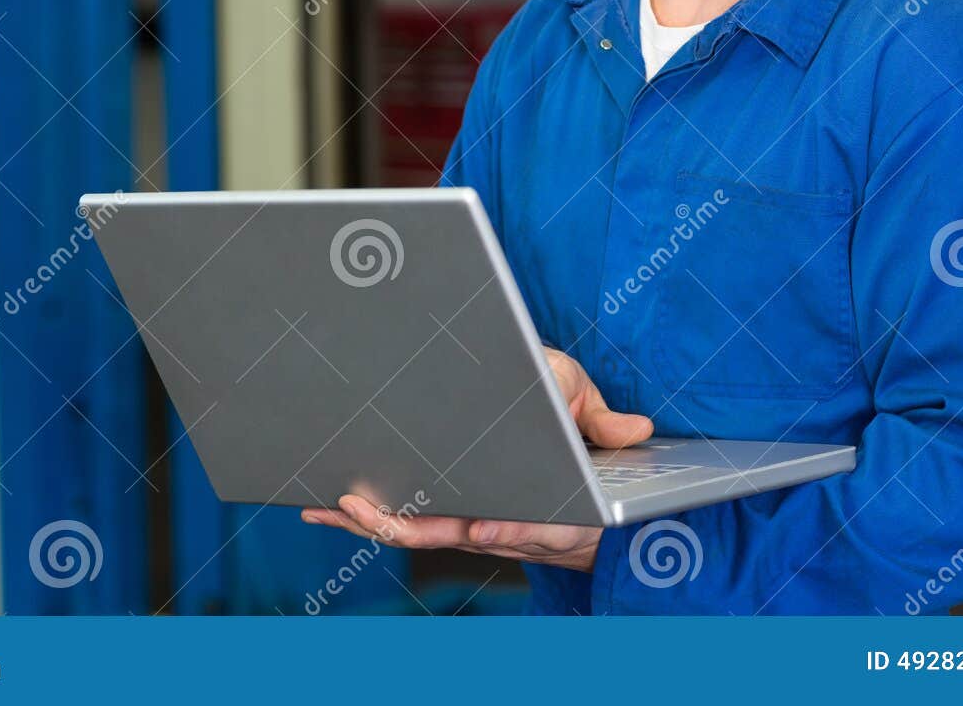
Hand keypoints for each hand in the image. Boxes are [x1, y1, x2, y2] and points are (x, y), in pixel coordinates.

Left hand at [299, 346, 653, 569]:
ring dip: (368, 522)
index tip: (479, 528)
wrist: (576, 491)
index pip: (520, 525)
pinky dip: (368, 516)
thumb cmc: (581, 453)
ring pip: (414, 531)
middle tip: (356, 505)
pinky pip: (404, 521)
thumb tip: (636, 429)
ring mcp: (470, 525)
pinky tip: (332, 505)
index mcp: (540, 510)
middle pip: (445, 533)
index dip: (502, 528)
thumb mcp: (598, 432)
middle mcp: (500, 525)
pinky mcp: (449, 517)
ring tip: (326, 505)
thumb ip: (606, 428)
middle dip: (397, 523)